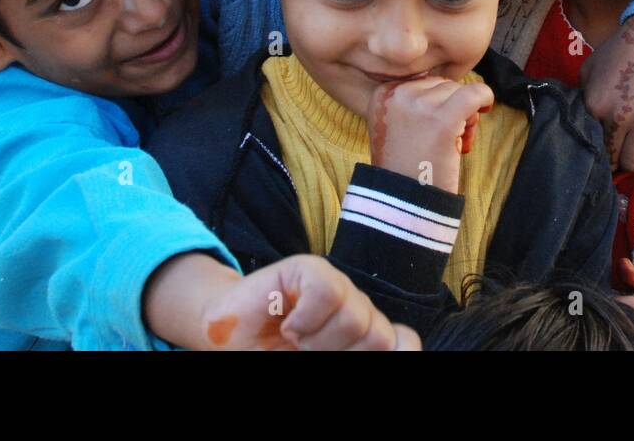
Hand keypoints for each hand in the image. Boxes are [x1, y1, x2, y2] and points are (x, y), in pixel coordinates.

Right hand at [202, 254, 419, 350]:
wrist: (228, 340)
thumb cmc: (273, 355)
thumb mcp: (319, 365)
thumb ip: (353, 358)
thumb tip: (387, 347)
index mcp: (365, 336)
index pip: (406, 343)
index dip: (391, 355)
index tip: (343, 358)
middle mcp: (357, 310)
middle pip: (379, 338)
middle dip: (341, 354)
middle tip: (309, 352)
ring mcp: (337, 287)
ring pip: (357, 318)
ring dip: (318, 340)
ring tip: (296, 340)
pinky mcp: (309, 269)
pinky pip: (327, 294)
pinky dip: (304, 320)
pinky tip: (288, 324)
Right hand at [365, 77, 492, 193]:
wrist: (404, 204)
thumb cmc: (406, 168)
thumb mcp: (396, 127)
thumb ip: (414, 102)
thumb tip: (452, 85)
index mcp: (382, 94)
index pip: (423, 82)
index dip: (436, 103)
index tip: (433, 129)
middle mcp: (397, 94)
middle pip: (441, 85)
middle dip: (451, 107)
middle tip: (448, 140)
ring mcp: (419, 105)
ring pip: (458, 90)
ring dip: (464, 114)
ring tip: (455, 143)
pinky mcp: (442, 119)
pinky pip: (474, 93)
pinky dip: (484, 98)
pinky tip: (486, 109)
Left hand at [580, 15, 633, 169]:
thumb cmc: (622, 50)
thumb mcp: (589, 69)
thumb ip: (581, 98)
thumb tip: (578, 125)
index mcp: (593, 103)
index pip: (589, 145)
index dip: (597, 147)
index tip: (605, 144)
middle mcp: (616, 115)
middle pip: (612, 160)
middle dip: (617, 155)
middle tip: (624, 145)